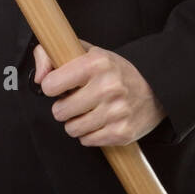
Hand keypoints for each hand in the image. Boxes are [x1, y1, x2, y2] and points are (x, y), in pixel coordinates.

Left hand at [32, 39, 167, 146]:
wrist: (156, 89)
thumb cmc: (114, 71)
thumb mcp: (86, 53)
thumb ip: (52, 55)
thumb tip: (38, 78)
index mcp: (97, 63)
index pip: (50, 85)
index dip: (52, 86)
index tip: (61, 85)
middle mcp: (108, 87)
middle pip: (59, 111)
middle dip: (64, 107)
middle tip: (76, 100)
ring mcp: (117, 112)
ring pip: (72, 129)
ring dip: (76, 122)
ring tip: (88, 111)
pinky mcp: (121, 132)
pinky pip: (87, 141)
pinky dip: (89, 134)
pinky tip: (99, 121)